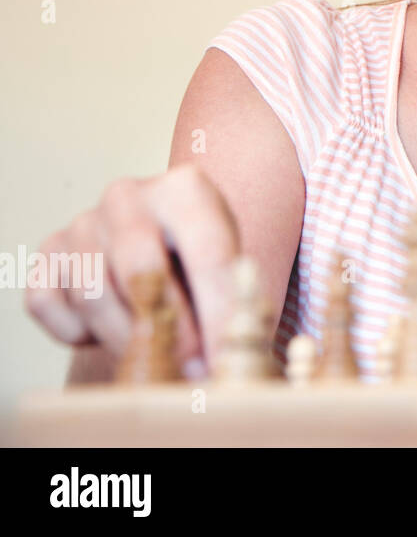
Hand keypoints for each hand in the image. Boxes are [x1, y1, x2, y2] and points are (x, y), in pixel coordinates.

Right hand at [25, 162, 240, 378]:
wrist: (158, 245)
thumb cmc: (200, 259)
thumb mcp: (230, 270)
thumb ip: (229, 306)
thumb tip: (218, 361)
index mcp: (184, 189)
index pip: (207, 254)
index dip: (216, 312)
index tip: (221, 357)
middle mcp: (127, 195)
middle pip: (141, 270)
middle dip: (166, 328)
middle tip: (186, 366)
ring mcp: (82, 222)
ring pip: (92, 294)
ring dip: (123, 337)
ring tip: (152, 354)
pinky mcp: (46, 252)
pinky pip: (48, 304)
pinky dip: (76, 332)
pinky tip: (106, 330)